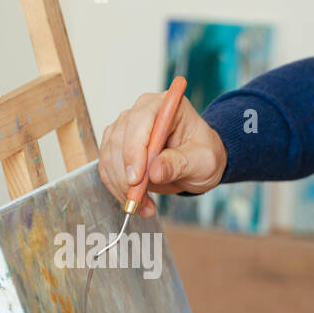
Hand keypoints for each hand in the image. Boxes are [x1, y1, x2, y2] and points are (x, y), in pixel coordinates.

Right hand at [98, 91, 226, 216]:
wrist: (199, 162)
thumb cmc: (205, 155)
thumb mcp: (204, 161)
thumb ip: (180, 164)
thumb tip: (154, 172)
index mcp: (166, 106)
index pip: (140, 121)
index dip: (134, 150)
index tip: (136, 179)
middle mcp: (141, 111)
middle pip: (119, 139)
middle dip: (125, 174)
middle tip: (139, 200)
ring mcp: (126, 128)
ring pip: (109, 155)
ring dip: (121, 185)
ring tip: (143, 206)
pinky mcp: (118, 145)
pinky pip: (108, 167)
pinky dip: (117, 187)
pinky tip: (136, 202)